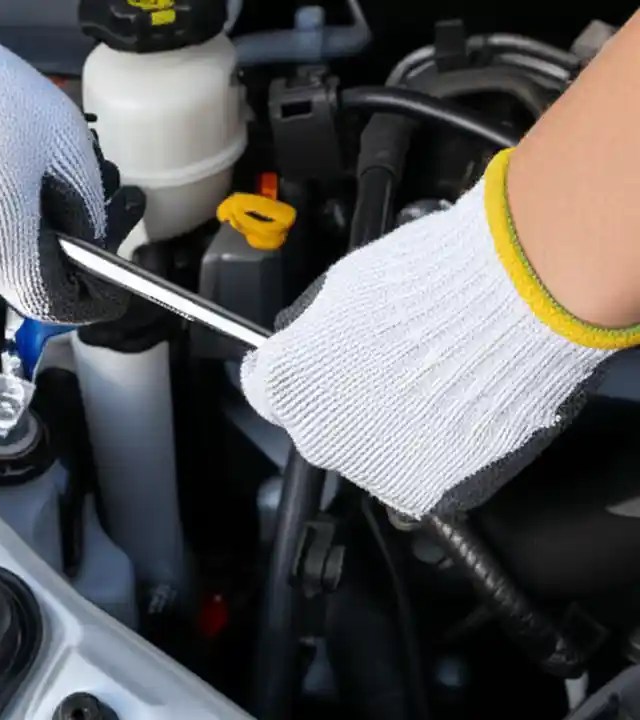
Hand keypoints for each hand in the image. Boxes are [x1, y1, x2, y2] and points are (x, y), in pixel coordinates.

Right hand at [0, 0, 126, 322]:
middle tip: (82, 183)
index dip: (89, 289)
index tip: (108, 266)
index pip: (56, 303)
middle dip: (57, 232)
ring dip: (22, 212)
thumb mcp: (65, 145)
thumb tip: (86, 232)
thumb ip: (87, 204)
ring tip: (35, 155)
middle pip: (23, 267)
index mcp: (1, 256)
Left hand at [242, 150, 625, 518]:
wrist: (516, 305)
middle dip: (343, 401)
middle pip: (319, 425)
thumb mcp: (342, 287)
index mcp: (286, 384)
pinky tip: (460, 416)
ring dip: (390, 430)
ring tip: (436, 389)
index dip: (294, 369)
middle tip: (391, 370)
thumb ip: (316, 329)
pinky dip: (437, 454)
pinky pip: (422, 475)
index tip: (313, 360)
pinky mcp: (430, 493)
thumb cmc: (428, 278)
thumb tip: (313, 339)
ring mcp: (373, 470)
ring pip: (371, 454)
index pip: (265, 388)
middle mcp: (318, 437)